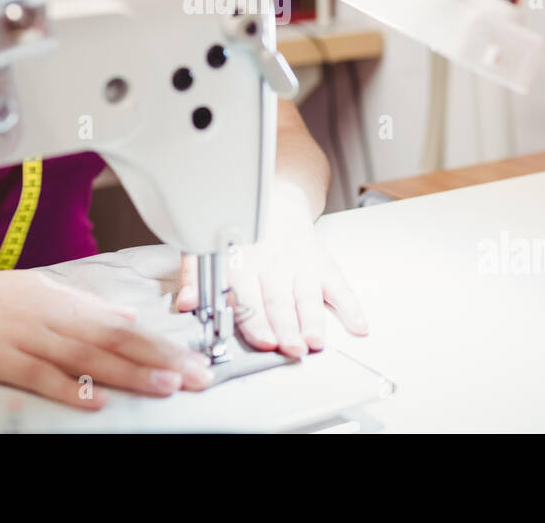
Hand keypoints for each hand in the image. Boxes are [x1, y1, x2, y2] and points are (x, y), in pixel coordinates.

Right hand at [0, 249, 213, 409]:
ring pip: (87, 356)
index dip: (161, 344)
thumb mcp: (36, 293)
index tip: (193, 359)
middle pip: (115, 339)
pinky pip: (40, 374)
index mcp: (63, 300)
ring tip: (164, 386)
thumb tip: (122, 318)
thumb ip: (79, 309)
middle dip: (161, 359)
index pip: (123, 324)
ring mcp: (25, 335)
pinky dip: (70, 387)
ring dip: (129, 373)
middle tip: (196, 376)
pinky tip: (95, 399)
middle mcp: (51, 314)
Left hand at [175, 210, 368, 357]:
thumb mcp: (206, 243)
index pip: (247, 293)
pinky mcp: (321, 263)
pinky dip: (351, 306)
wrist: (275, 197)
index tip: (262, 340)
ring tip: (315, 341)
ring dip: (312, 320)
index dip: (255, 319)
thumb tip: (186, 303)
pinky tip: (358, 325)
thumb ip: (194, 275)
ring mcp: (299, 263)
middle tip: (290, 348)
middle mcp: (272, 261)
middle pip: (278, 299)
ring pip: (306, 295)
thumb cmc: (238, 228)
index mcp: (241, 258)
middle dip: (285, 326)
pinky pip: (339, 286)